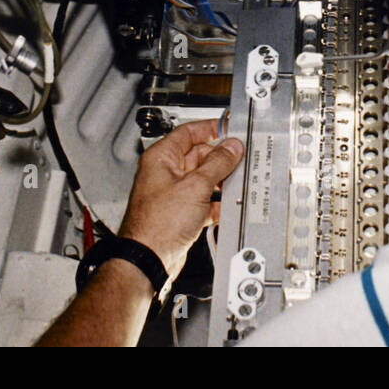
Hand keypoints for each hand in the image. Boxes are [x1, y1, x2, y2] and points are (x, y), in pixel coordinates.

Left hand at [116, 118, 243, 281]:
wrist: (149, 259)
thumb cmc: (157, 224)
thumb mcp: (196, 186)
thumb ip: (217, 164)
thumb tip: (231, 148)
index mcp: (161, 158)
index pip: (188, 133)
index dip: (209, 128)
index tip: (228, 128)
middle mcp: (164, 174)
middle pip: (198, 156)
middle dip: (219, 159)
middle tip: (238, 159)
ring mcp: (173, 194)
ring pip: (202, 179)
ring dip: (220, 182)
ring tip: (235, 182)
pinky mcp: (180, 213)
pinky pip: (203, 201)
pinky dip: (216, 203)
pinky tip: (226, 207)